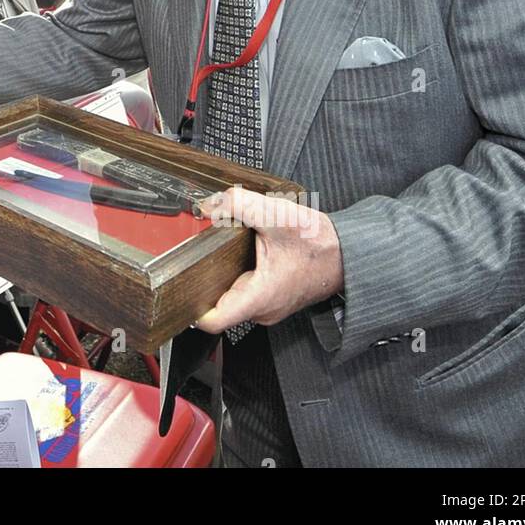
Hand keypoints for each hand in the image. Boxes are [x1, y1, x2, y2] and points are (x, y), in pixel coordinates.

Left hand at [193, 186, 343, 332]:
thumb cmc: (320, 244)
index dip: (189, 306)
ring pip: (231, 298)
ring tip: (217, 253)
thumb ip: (240, 205)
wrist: (348, 254)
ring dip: (222, 277)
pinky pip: (245, 292)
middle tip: (192, 257)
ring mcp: (268, 306)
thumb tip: (211, 204)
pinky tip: (239, 254)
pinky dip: (238, 275)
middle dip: (202, 282)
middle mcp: (261, 310)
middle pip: (216, 305)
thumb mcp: (277, 216)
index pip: (211, 320)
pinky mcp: (272, 298)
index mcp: (258, 297)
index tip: (175, 286)